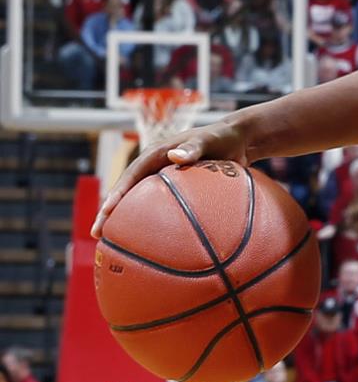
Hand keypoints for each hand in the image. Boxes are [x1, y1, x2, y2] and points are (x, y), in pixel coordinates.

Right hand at [92, 117, 252, 237]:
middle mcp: (154, 167)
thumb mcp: (209, 140)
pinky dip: (152, 221)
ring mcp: (162, 178)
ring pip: (139, 201)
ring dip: (126, 220)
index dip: (116, 194)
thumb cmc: (223, 138)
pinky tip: (153, 243)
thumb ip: (194, 147)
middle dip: (109, 212)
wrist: (237, 139)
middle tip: (97, 234)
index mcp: (155, 154)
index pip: (130, 176)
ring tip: (114, 243)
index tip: (106, 212)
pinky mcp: (174, 187)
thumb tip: (174, 156)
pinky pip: (159, 206)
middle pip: (127, 192)